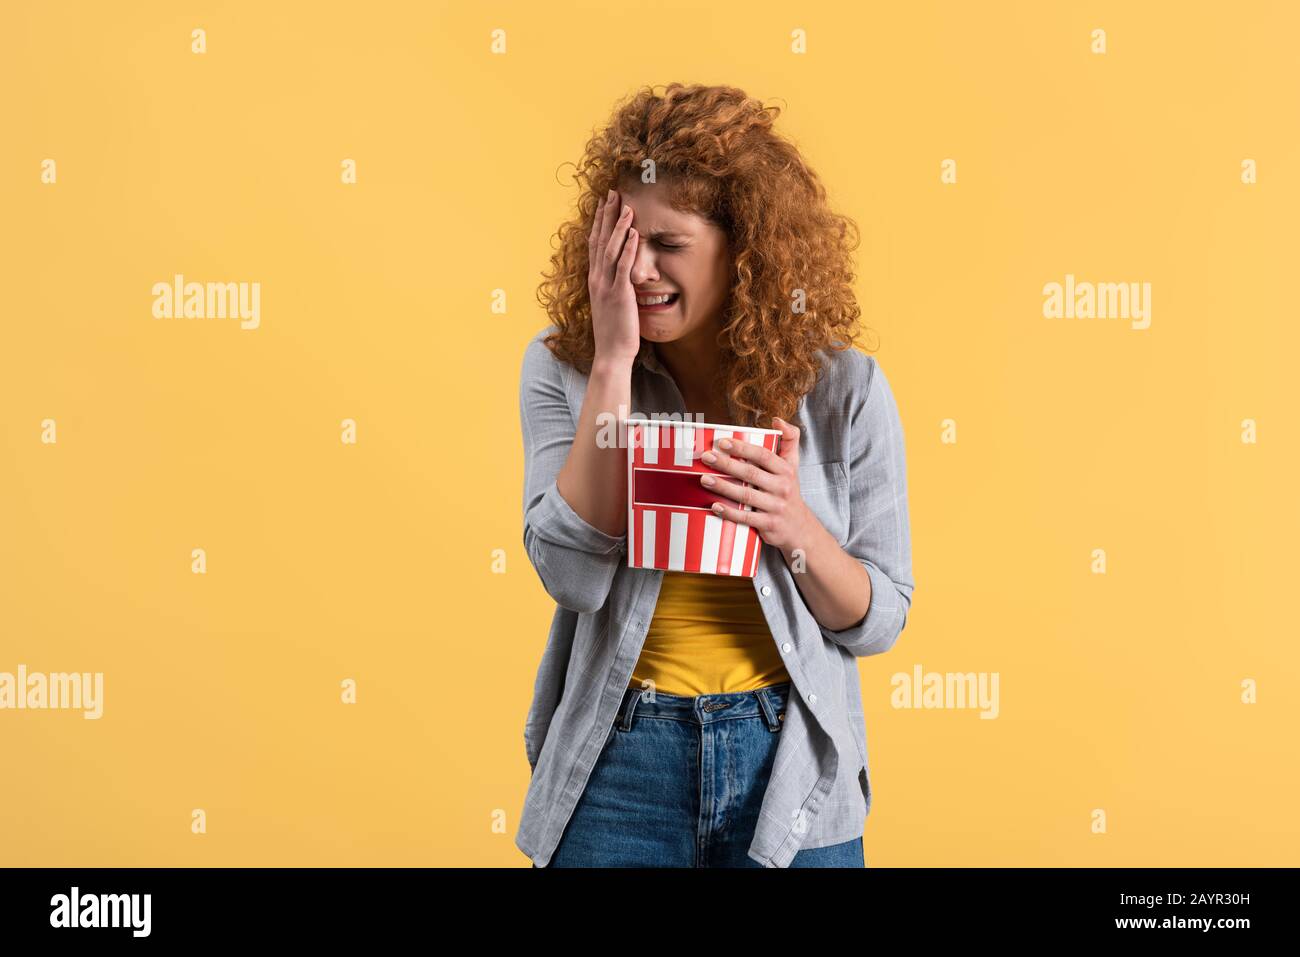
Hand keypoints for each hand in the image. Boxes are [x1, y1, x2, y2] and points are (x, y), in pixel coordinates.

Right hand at [587, 188, 641, 365]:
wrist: (611, 353)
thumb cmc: (613, 332)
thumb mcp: (610, 304)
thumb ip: (613, 286)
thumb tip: (621, 274)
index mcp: (595, 280)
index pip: (595, 244)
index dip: (599, 222)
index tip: (604, 203)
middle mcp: (597, 279)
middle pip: (600, 240)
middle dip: (606, 215)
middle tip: (612, 193)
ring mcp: (606, 286)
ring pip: (610, 249)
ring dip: (618, 226)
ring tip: (626, 206)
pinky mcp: (619, 294)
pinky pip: (623, 267)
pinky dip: (627, 248)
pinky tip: (634, 233)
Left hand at [698, 418, 814, 552]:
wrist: (800, 527)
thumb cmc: (789, 492)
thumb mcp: (794, 465)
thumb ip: (789, 440)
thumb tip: (777, 420)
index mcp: (785, 470)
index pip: (763, 455)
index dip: (742, 448)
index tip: (722, 442)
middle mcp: (782, 487)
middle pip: (751, 473)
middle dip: (727, 465)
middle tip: (706, 457)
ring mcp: (775, 506)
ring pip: (746, 495)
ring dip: (723, 487)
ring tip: (704, 479)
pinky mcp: (769, 524)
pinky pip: (746, 517)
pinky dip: (730, 512)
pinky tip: (715, 506)